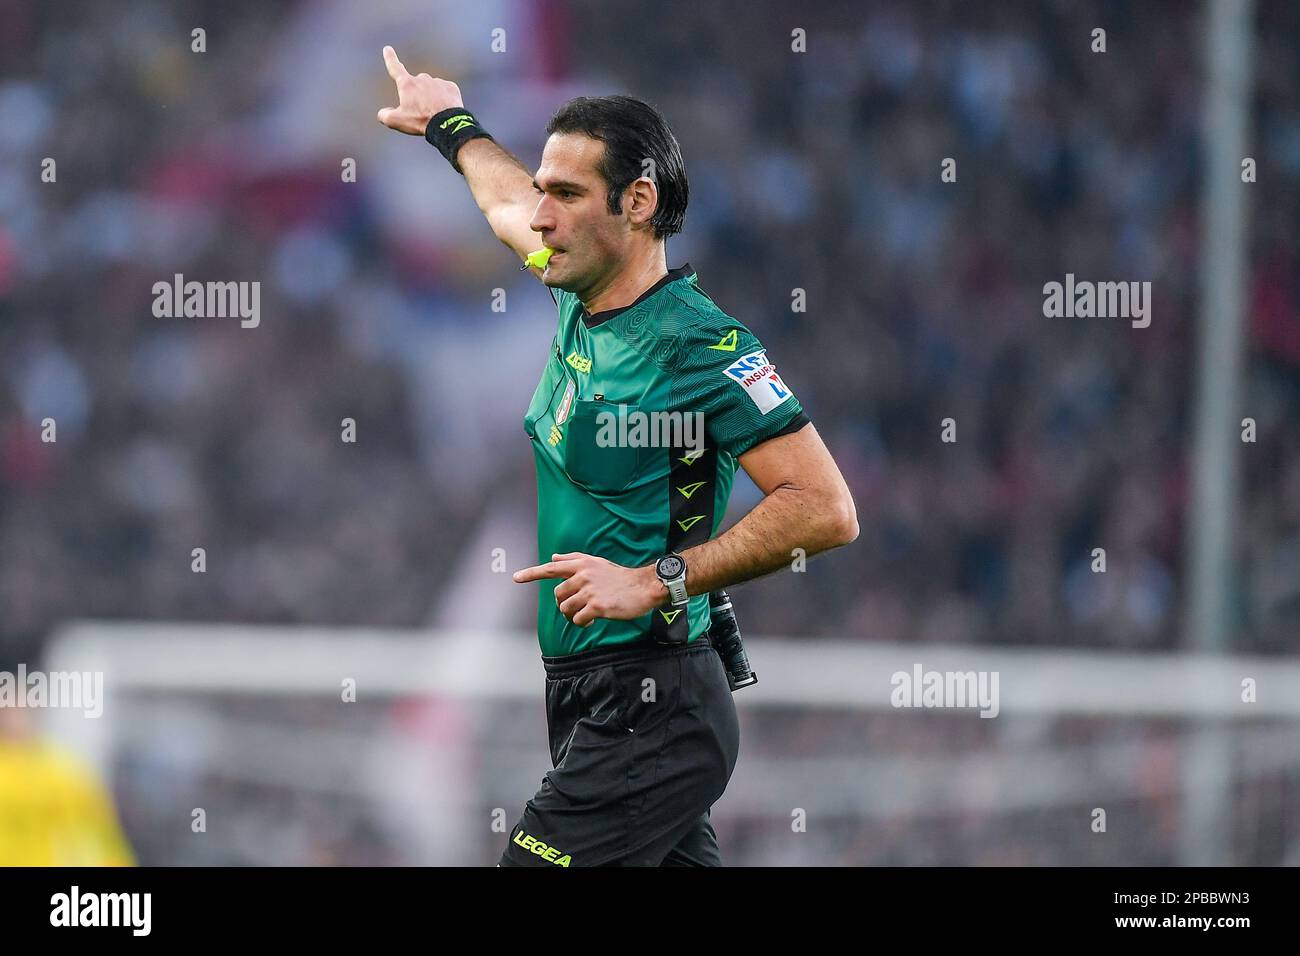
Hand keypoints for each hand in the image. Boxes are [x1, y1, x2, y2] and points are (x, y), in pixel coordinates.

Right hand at [376, 46, 462, 134]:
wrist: (448, 124)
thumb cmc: (420, 121)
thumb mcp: (397, 121)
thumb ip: (385, 116)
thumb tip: (384, 112)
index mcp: (407, 84)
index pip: (395, 68)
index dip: (390, 59)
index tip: (388, 49)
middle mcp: (422, 78)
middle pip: (416, 87)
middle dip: (417, 97)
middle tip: (421, 113)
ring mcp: (437, 81)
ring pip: (431, 89)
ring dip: (431, 98)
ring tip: (434, 113)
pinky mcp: (451, 87)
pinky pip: (444, 92)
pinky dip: (444, 100)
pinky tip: (445, 110)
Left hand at [513, 553, 666, 627]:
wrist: (643, 587)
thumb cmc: (619, 577)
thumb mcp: (596, 563)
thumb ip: (574, 560)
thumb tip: (553, 557)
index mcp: (582, 564)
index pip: (551, 568)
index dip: (531, 573)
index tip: (515, 577)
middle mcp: (583, 575)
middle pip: (558, 595)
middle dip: (565, 604)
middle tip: (578, 607)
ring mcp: (589, 591)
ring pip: (565, 608)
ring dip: (573, 615)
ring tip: (586, 613)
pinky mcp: (596, 606)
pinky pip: (577, 619)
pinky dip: (582, 622)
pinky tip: (592, 619)